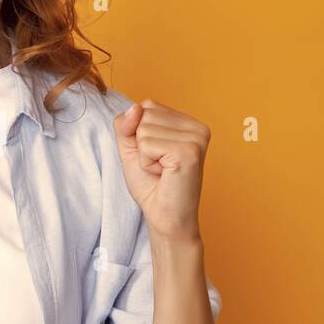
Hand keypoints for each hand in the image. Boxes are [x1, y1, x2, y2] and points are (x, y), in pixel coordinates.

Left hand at [113, 99, 209, 242]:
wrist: (164, 217)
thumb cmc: (151, 185)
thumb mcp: (131, 148)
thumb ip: (127, 124)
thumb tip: (135, 107)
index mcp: (188, 123)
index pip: (146, 105)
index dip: (138, 133)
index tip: (154, 155)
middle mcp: (197, 127)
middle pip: (144, 113)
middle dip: (140, 144)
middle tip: (158, 166)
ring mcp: (196, 137)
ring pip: (143, 128)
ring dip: (143, 155)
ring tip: (161, 170)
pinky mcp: (189, 151)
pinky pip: (147, 144)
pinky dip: (147, 162)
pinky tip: (163, 173)